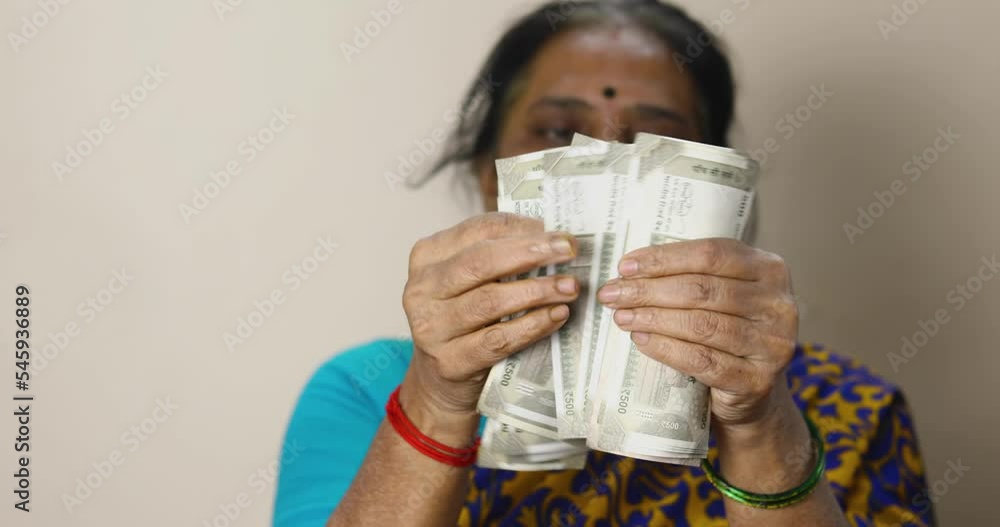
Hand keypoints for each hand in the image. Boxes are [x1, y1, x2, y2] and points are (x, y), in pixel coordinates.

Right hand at [401, 213, 579, 432]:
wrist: (441, 380)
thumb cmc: (464, 320)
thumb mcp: (471, 280)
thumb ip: (499, 255)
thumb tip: (551, 238)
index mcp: (427, 256)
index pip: (477, 229)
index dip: (521, 228)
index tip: (558, 232)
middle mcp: (422, 289)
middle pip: (481, 262)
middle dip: (531, 253)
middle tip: (569, 250)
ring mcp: (432, 327)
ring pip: (490, 301)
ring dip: (537, 291)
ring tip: (569, 286)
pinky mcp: (449, 361)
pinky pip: (497, 339)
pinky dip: (532, 326)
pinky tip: (556, 316)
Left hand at [598, 238, 798, 430]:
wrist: (752, 391)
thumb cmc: (727, 332)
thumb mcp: (721, 295)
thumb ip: (692, 275)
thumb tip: (629, 270)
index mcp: (769, 269)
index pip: (711, 254)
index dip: (664, 259)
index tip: (625, 267)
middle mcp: (777, 304)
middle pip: (702, 290)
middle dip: (649, 291)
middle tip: (613, 295)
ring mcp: (772, 344)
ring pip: (701, 325)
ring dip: (653, 319)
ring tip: (622, 317)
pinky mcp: (757, 380)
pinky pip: (702, 361)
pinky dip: (666, 348)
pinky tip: (641, 341)